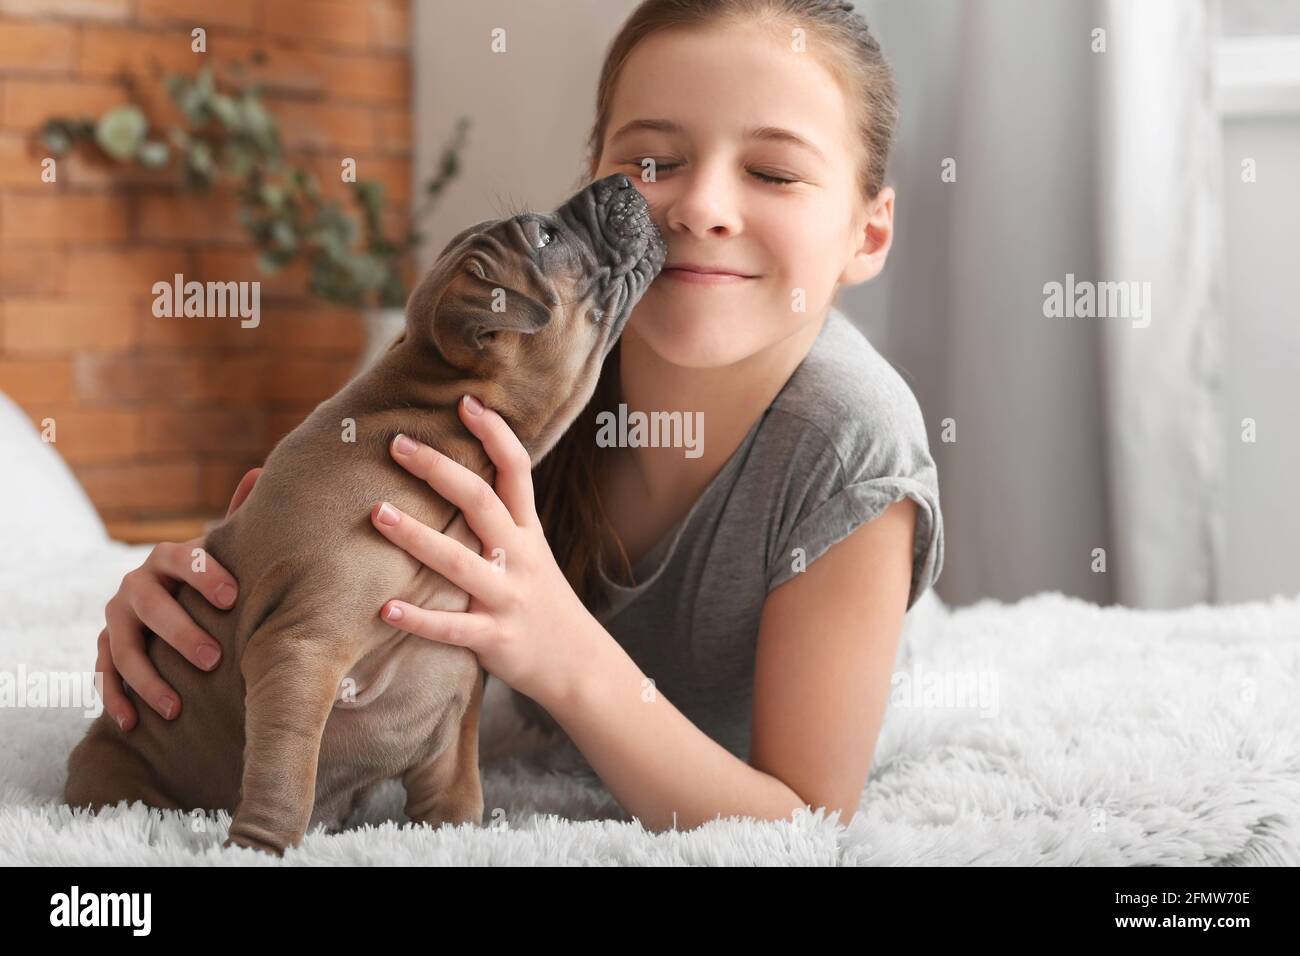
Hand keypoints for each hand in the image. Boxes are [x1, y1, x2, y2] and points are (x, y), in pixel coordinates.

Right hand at [97, 467, 261, 729]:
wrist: (182, 611)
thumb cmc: (216, 583)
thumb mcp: (228, 555)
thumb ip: (239, 520)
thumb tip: (259, 471)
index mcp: (170, 558)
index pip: (181, 557)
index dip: (204, 574)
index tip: (233, 598)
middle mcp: (136, 585)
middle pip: (148, 606)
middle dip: (179, 633)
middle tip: (213, 661)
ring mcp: (116, 619)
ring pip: (122, 646)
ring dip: (147, 678)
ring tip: (177, 707)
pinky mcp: (106, 650)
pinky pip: (103, 675)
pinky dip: (116, 699)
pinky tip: (134, 724)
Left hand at [370, 394, 595, 709]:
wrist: (577, 664)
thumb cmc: (540, 600)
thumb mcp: (531, 551)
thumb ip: (501, 517)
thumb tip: (458, 471)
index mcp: (528, 531)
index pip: (517, 471)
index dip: (495, 434)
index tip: (466, 402)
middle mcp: (520, 557)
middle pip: (482, 503)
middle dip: (440, 471)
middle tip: (399, 444)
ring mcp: (507, 597)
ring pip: (459, 563)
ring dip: (416, 537)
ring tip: (377, 513)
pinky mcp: (495, 638)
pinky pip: (452, 628)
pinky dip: (418, 619)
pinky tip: (385, 608)